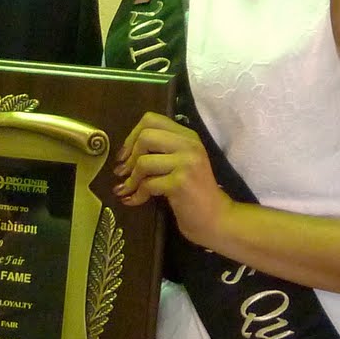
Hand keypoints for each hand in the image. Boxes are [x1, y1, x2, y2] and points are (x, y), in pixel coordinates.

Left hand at [112, 111, 229, 243]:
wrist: (216, 218)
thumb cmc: (195, 192)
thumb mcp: (180, 163)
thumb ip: (160, 151)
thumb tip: (124, 153)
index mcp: (188, 136)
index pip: (152, 119)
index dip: (132, 136)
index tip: (125, 154)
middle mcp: (189, 145)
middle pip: (145, 136)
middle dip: (129, 156)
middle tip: (123, 172)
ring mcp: (186, 163)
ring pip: (143, 161)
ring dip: (131, 179)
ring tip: (126, 189)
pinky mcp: (181, 183)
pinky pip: (148, 184)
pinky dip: (136, 194)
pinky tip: (133, 200)